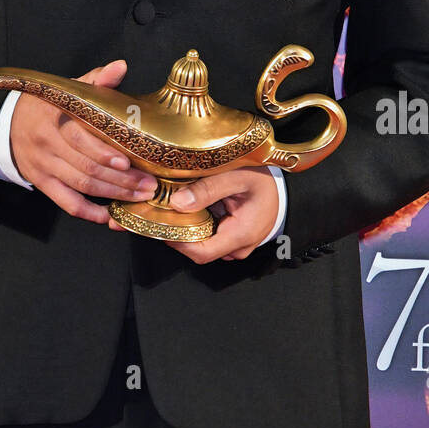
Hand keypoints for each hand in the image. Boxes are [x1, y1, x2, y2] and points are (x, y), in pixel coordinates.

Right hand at [9, 59, 156, 223]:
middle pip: (86, 166)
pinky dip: (89, 212)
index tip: (129, 160)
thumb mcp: (68, 89)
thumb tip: (121, 66)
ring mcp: (43, 165)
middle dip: (120, 179)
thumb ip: (96, 79)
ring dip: (113, 194)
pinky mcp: (42, 183)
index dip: (103, 152)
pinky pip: (67, 203)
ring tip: (140, 196)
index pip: (78, 137)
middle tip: (148, 184)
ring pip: (81, 185)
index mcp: (55, 116)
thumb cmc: (49, 106)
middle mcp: (46, 142)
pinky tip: (110, 216)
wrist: (10, 123)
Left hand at [107, 168, 280, 262]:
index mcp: (240, 235)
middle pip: (196, 249)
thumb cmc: (265, 179)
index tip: (154, 224)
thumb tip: (177, 202)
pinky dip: (189, 223)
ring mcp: (233, 244)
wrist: (285, 184)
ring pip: (199, 242)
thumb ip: (209, 189)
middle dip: (170, 233)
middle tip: (144, 215)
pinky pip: (206, 235)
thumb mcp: (239, 176)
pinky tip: (174, 208)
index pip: (200, 251)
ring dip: (178, 228)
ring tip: (152, 210)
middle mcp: (236, 247)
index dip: (175, 241)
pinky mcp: (229, 236)